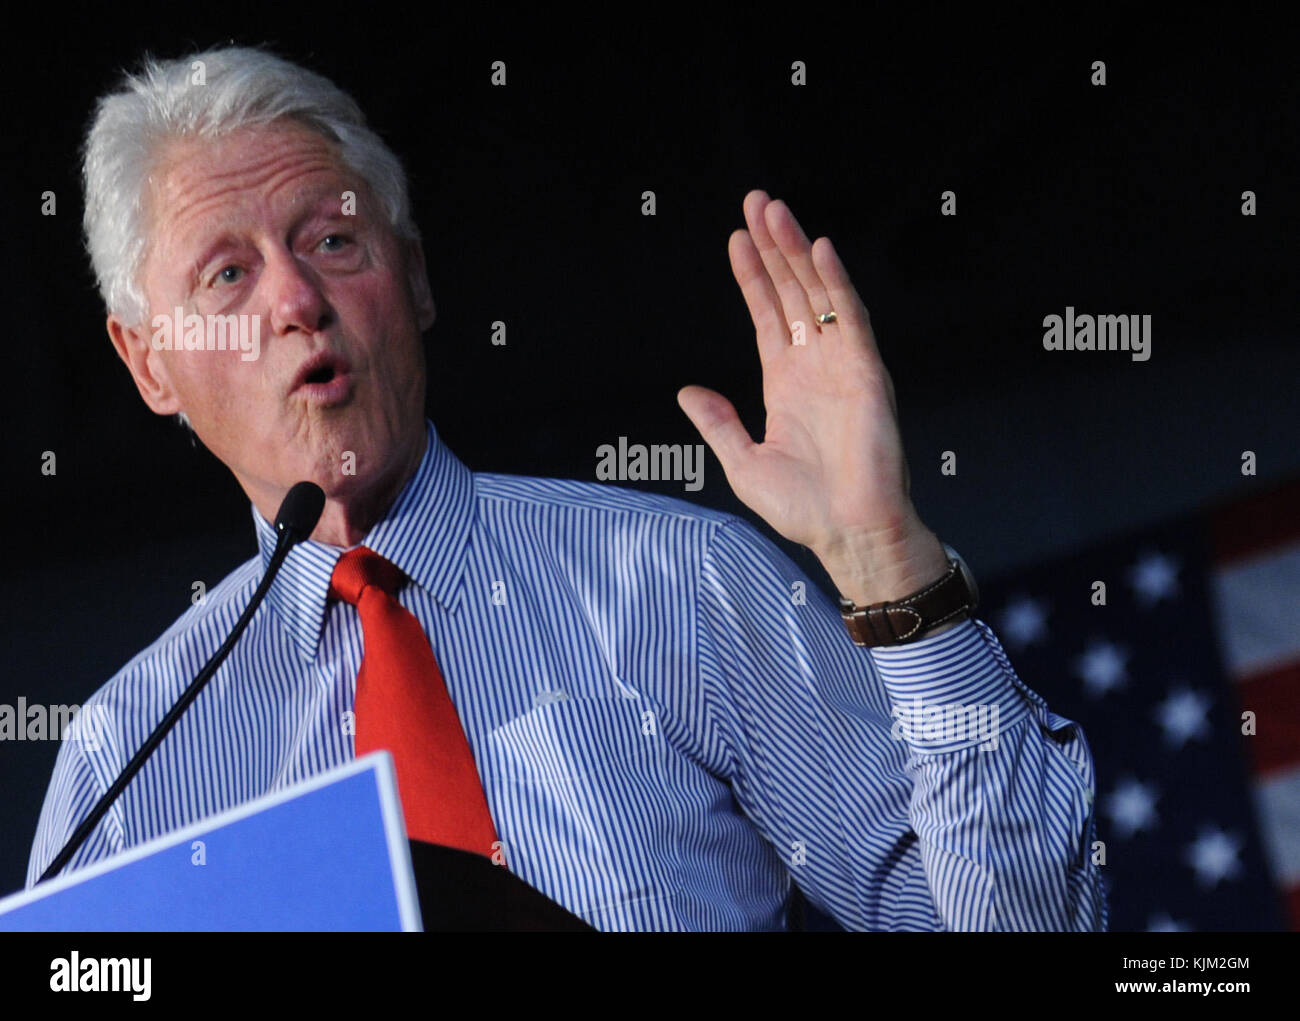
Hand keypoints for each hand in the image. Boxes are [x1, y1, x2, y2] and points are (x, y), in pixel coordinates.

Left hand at [677, 190, 947, 606]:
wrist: (848, 533)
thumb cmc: (804, 508)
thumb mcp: (743, 462)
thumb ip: (718, 423)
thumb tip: (686, 392)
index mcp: (786, 384)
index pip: (767, 316)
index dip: (752, 277)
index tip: (735, 239)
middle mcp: (814, 366)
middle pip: (791, 292)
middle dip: (771, 248)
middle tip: (755, 202)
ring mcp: (841, 365)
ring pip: (817, 294)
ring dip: (796, 251)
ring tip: (774, 211)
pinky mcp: (866, 372)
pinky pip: (849, 318)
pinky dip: (835, 282)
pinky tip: (817, 248)